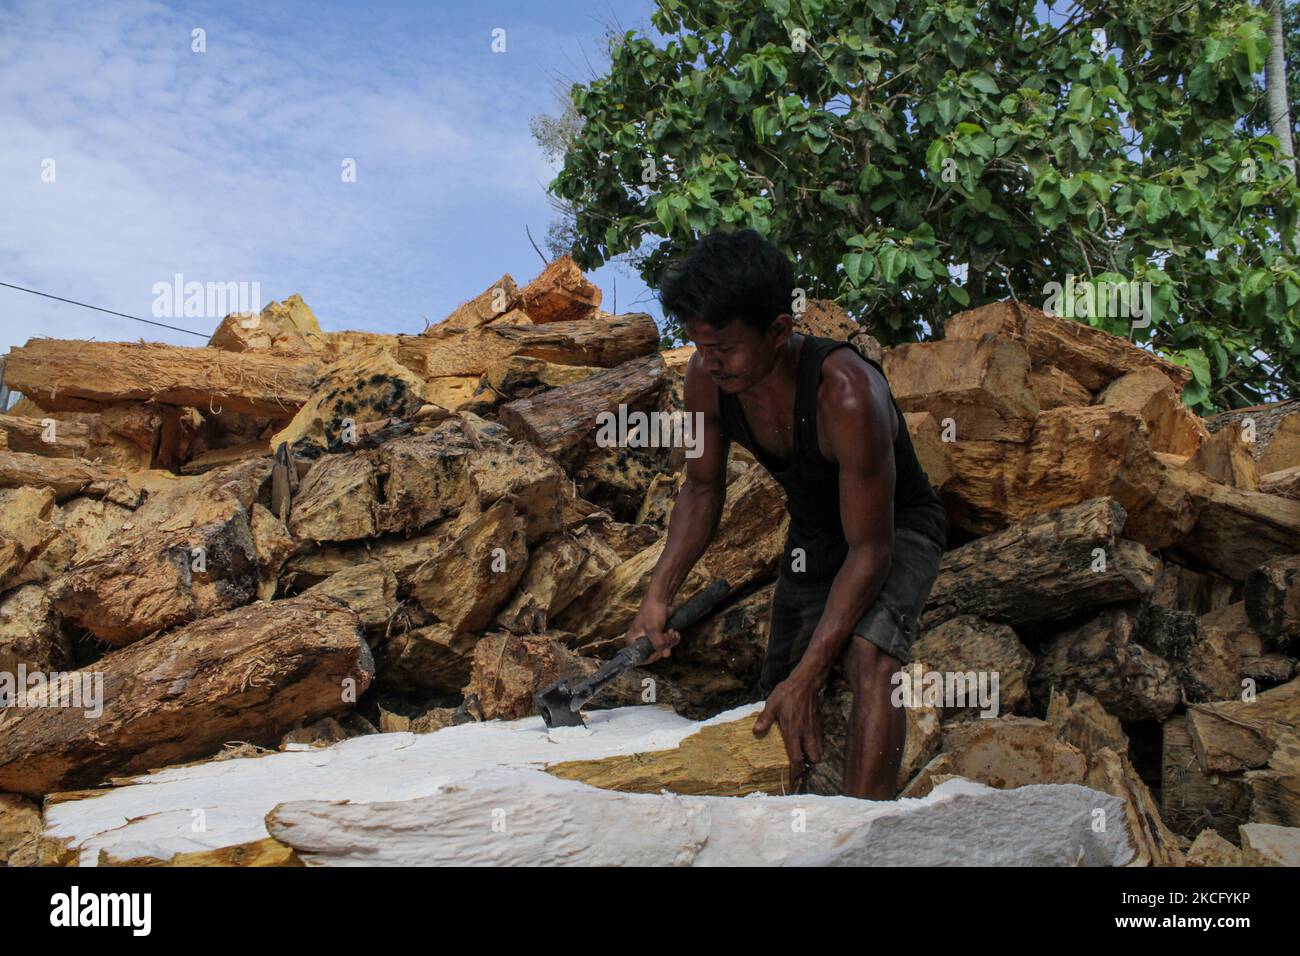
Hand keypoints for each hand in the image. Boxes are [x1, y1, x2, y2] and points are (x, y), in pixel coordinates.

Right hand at [623, 600, 679, 664]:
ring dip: (670, 641)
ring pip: (663, 649)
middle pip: (654, 653)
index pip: (641, 657)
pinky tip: (673, 631)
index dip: (653, 655)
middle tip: (667, 635)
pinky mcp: (659, 635)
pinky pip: (667, 643)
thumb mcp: (654, 628)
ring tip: (670, 631)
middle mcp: (639, 641)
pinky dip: (672, 639)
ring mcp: (650, 638)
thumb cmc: (652, 610)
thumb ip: (659, 643)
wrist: (661, 598)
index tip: (660, 649)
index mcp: (632, 640)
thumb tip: (666, 654)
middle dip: (664, 645)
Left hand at [753, 672, 822, 789]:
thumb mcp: (772, 704)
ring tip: (803, 758)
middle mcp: (806, 734)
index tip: (792, 781)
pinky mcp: (819, 725)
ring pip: (819, 751)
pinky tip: (807, 743)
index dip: (795, 772)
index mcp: (793, 732)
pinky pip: (819, 742)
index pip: (796, 758)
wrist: (807, 682)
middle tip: (799, 768)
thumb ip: (765, 719)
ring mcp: (814, 730)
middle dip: (808, 766)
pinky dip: (815, 746)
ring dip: (812, 757)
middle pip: (814, 759)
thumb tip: (756, 731)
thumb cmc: (788, 693)